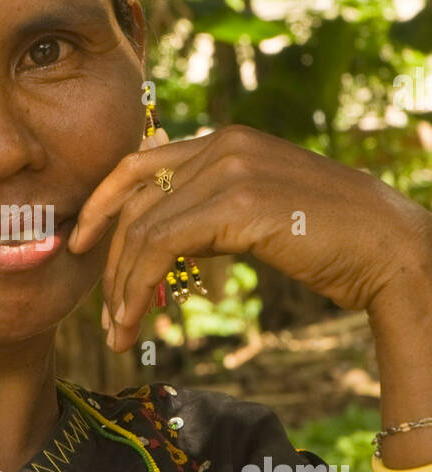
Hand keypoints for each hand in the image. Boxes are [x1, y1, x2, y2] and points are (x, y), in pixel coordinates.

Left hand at [67, 124, 431, 352]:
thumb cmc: (333, 241)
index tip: (82, 245)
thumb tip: (165, 243)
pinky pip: (161, 247)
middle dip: (108, 260)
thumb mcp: (260, 214)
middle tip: (104, 312)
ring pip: (142, 228)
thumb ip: (213, 213)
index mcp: (226, 140)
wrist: (390, 249)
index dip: (103, 205)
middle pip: (133, 200)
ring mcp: (229, 170)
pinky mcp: (236, 204)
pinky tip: (136, 320)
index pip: (139, 164)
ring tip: (120, 331)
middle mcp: (222, 145)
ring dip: (121, 287)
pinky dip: (138, 287)